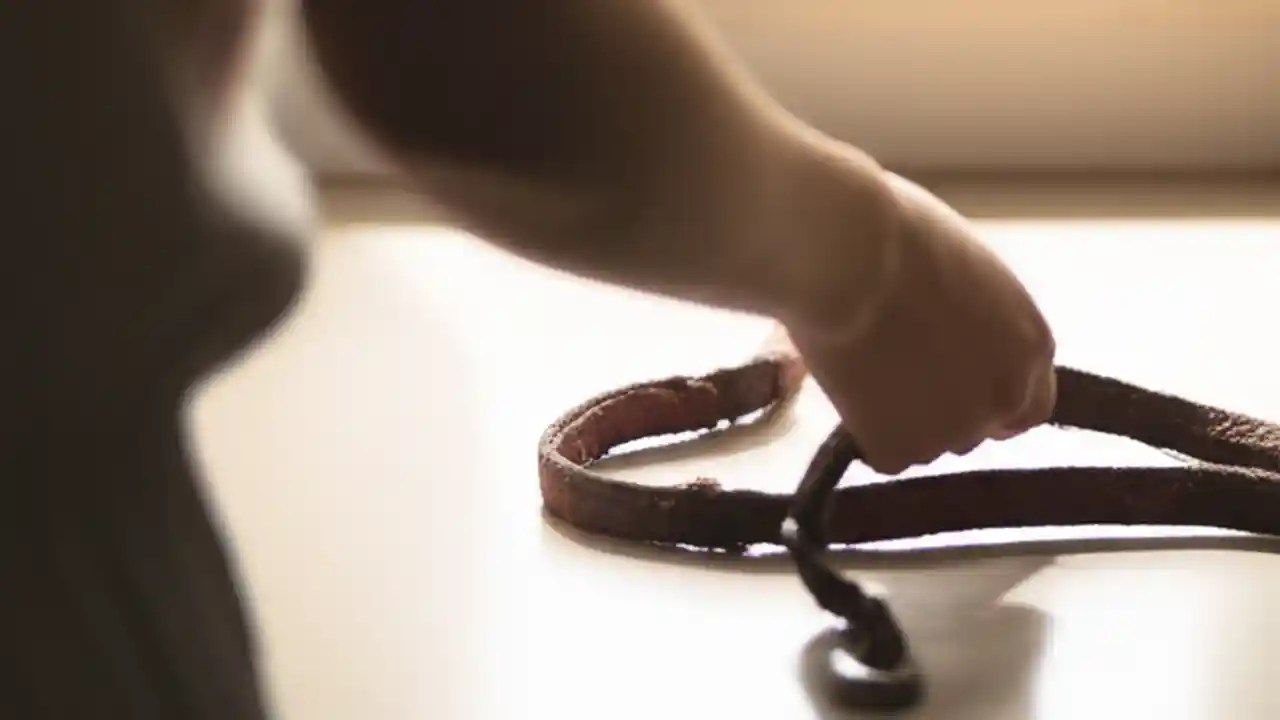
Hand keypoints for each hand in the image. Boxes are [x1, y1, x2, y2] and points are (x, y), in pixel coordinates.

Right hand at [782, 168, 1055, 473]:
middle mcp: (1006, 395)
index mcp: (1032, 345)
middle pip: (978, 428)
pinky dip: (862, 427)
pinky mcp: (899, 449)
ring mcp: (954, 430)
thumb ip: (978, 320)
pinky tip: (848, 381)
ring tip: (864, 367)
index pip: (1028, 404)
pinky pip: (882, 451)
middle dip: (942, 410)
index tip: (952, 384)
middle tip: (897, 375)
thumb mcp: (969, 273)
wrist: (846, 256)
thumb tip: (952, 332)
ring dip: (900, 418)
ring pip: (927, 442)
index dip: (987, 396)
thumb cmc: (897, 235)